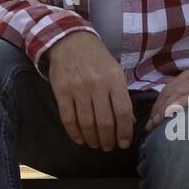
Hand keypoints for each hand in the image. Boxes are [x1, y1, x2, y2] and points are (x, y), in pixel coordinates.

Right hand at [45, 31, 133, 150]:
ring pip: (86, 123)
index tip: (124, 143)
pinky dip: (74, 133)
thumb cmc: (97, 59)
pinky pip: (68, 118)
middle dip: (108, 140)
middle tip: (108, 147)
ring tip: (95, 144)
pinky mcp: (61, 91)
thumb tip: (127, 123)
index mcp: (114, 79)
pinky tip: (80, 139)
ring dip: (92, 139)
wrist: (70, 42)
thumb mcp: (115, 72)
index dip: (124, 132)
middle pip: (104, 121)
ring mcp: (78, 88)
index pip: (122, 112)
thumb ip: (122, 96)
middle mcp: (97, 85)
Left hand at [144, 65, 188, 131]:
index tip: (153, 119)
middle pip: (170, 91)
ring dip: (164, 109)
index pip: (171, 87)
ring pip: (179, 93)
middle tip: (150, 127)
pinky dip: (180, 105)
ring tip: (156, 125)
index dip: (159, 103)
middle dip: (157, 109)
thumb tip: (187, 108)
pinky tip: (171, 115)